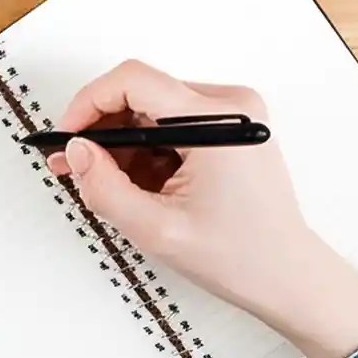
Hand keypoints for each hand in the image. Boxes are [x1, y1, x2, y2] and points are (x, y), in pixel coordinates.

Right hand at [50, 60, 357, 357]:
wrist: (288, 277)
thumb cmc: (241, 256)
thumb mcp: (157, 229)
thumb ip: (105, 187)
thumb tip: (76, 151)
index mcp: (219, 122)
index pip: (134, 81)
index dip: (89, 102)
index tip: (68, 135)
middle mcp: (229, 107)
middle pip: (140, 93)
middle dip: (101, 129)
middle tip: (76, 164)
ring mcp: (231, 116)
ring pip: (150, 110)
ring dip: (121, 143)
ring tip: (108, 183)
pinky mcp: (228, 128)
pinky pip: (168, 123)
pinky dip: (144, 150)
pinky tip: (138, 184)